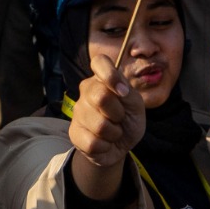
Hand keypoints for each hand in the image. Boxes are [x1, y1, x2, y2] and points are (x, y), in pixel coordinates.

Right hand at [67, 52, 144, 169]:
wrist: (120, 146)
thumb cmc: (127, 120)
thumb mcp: (136, 105)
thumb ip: (129, 93)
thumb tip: (120, 89)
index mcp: (102, 79)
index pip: (99, 62)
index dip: (111, 75)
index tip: (123, 92)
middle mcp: (86, 91)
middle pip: (100, 97)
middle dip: (118, 113)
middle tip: (119, 118)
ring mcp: (77, 111)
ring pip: (99, 125)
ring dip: (114, 133)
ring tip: (113, 131)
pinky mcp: (74, 133)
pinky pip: (93, 142)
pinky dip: (106, 146)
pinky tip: (104, 142)